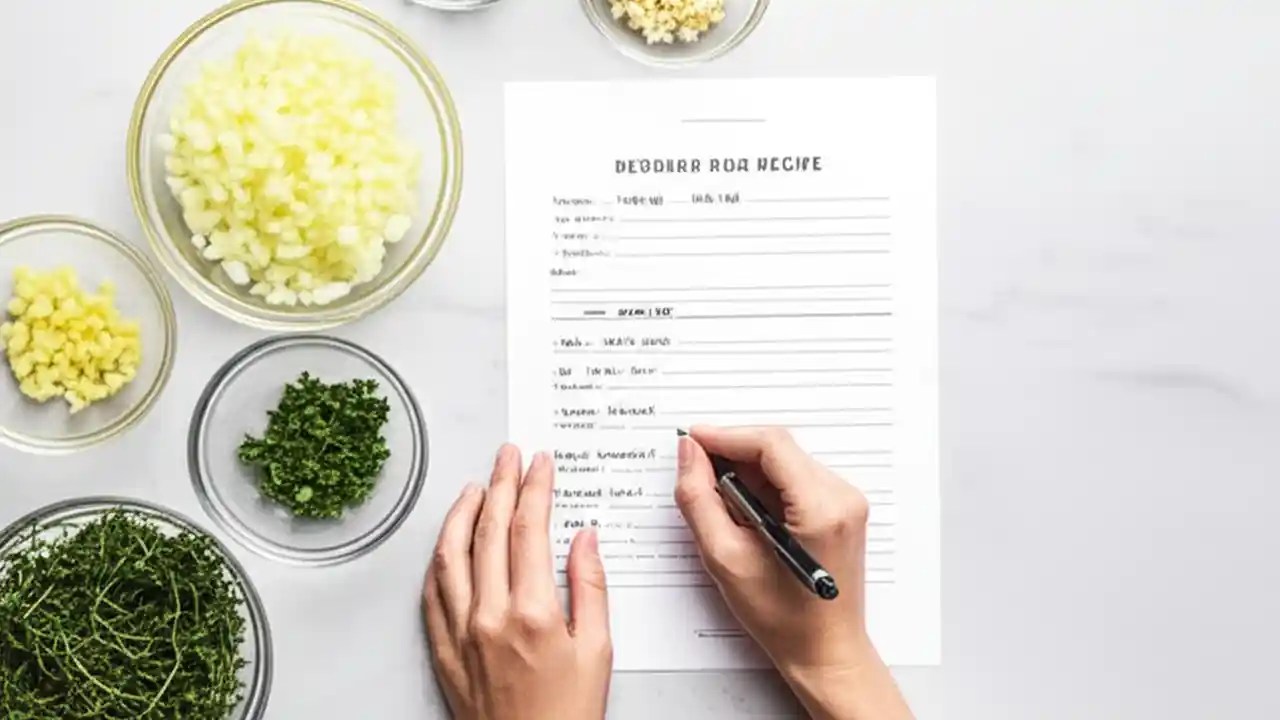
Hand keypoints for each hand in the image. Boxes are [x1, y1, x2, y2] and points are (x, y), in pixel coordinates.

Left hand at [424, 445, 612, 719]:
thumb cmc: (567, 716)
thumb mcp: (599, 651)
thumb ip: (591, 588)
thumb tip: (584, 539)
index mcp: (532, 613)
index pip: (529, 530)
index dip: (534, 488)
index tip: (540, 463)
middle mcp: (488, 617)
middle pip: (489, 531)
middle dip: (501, 484)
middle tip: (509, 456)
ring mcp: (460, 633)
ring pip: (450, 555)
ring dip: (461, 513)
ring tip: (476, 487)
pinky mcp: (444, 651)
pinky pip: (431, 593)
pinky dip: (439, 559)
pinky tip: (448, 545)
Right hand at [676, 427, 911, 719]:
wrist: (824, 652)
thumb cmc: (783, 619)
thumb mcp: (725, 558)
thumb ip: (700, 499)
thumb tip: (689, 455)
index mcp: (820, 509)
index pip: (770, 444)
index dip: (725, 436)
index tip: (692, 440)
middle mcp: (841, 497)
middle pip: (777, 449)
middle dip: (733, 455)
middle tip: (698, 476)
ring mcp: (845, 502)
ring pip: (784, 462)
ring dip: (748, 472)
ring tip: (723, 507)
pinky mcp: (840, 509)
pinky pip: (795, 478)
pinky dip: (765, 486)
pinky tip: (747, 515)